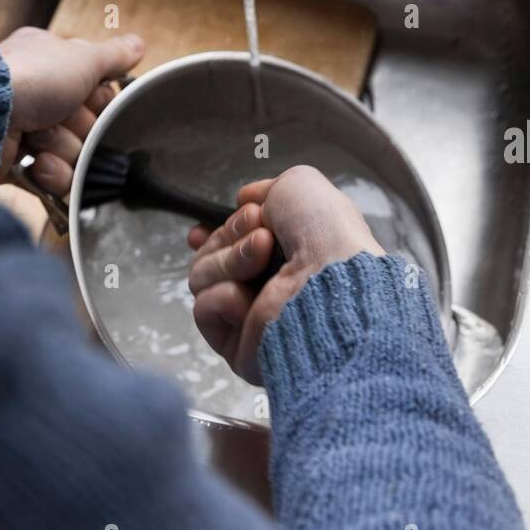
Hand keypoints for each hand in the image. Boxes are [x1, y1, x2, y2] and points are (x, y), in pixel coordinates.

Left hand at [0, 26, 144, 194]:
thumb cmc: (30, 79)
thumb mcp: (82, 58)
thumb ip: (113, 55)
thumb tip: (137, 44)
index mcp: (51, 63)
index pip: (96, 89)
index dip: (100, 101)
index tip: (92, 99)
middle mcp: (37, 95)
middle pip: (86, 125)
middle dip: (80, 128)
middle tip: (61, 118)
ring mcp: (25, 129)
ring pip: (71, 153)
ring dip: (61, 150)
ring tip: (38, 140)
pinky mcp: (14, 162)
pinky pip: (50, 176)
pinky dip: (48, 173)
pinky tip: (37, 164)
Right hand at [187, 164, 384, 384]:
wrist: (330, 278)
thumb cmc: (324, 232)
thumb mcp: (299, 184)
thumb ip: (267, 189)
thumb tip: (244, 200)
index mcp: (282, 254)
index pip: (228, 246)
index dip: (210, 235)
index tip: (199, 229)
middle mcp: (266, 285)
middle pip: (210, 254)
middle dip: (229, 237)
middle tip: (261, 236)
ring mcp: (250, 317)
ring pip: (201, 277)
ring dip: (229, 260)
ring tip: (262, 258)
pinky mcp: (237, 345)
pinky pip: (204, 308)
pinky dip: (223, 296)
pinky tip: (250, 300)